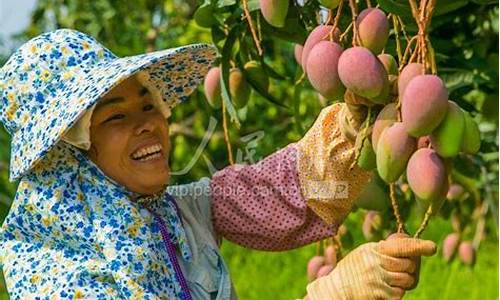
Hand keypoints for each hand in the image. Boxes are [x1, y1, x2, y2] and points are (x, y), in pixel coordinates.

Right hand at [306, 236, 436, 299]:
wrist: (335, 290)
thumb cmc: (351, 272)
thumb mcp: (363, 255)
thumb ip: (382, 251)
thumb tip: (410, 246)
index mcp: (372, 249)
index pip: (401, 246)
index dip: (419, 246)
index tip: (432, 247)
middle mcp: (375, 262)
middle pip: (409, 264)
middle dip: (408, 269)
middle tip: (400, 272)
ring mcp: (377, 278)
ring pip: (407, 280)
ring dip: (403, 282)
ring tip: (389, 282)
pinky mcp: (379, 294)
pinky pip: (400, 294)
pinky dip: (396, 293)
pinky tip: (383, 291)